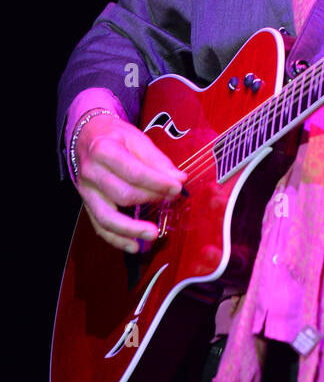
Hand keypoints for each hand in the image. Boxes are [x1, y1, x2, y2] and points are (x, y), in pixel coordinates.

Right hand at [73, 114, 187, 252]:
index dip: (157, 183)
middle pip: (122, 194)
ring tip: (153, 234)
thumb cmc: (115, 137)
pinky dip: (116, 239)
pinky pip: (99, 226)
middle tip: (171, 199)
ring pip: (107, 216)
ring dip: (131, 229)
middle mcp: (91, 172)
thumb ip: (158, 160)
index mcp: (104, 150)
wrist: (87, 135)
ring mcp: (86, 191)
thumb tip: (179, 179)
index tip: (177, 188)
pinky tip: (133, 246)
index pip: (134, 172)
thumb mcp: (137, 138)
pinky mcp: (87, 204)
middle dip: (150, 199)